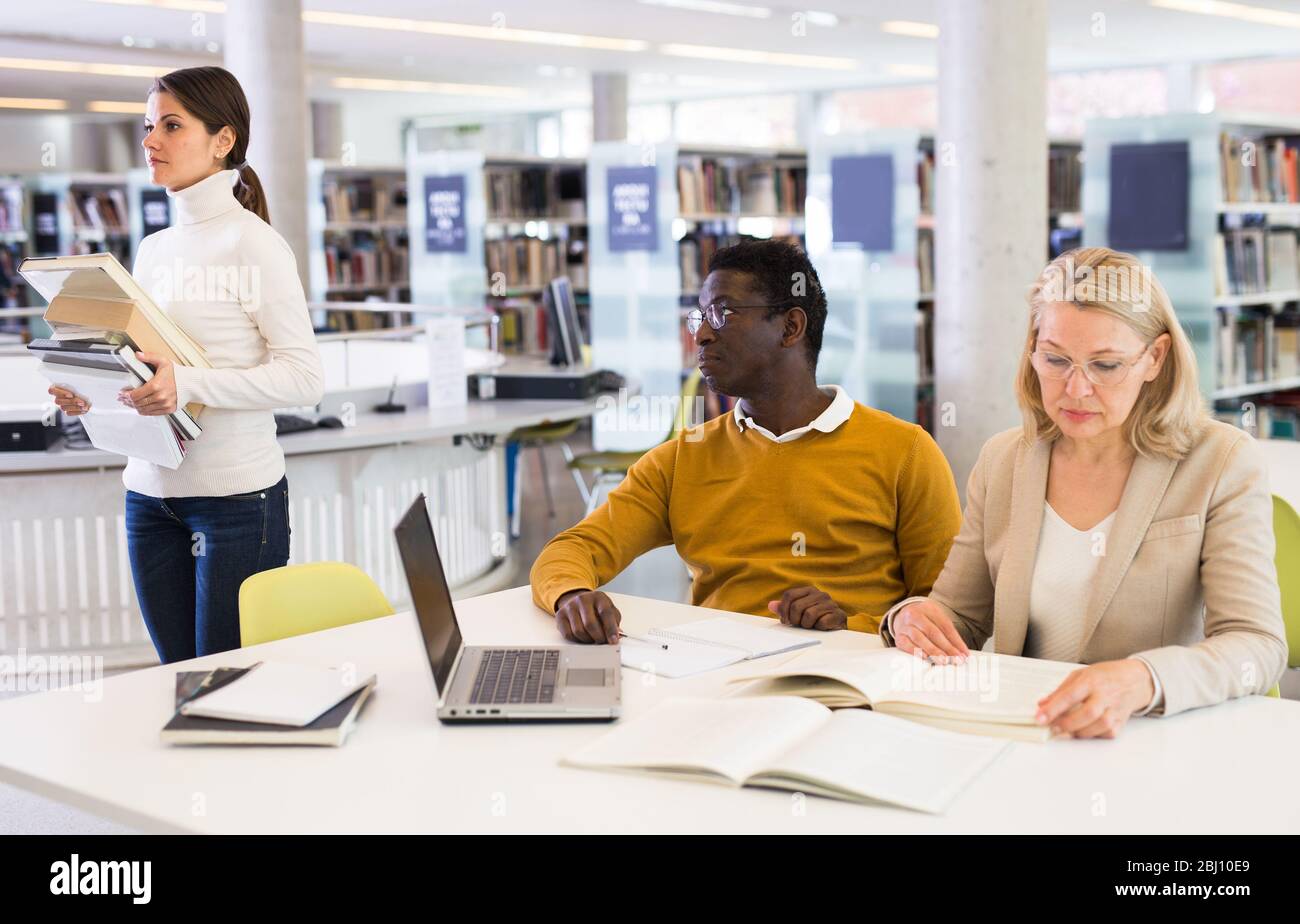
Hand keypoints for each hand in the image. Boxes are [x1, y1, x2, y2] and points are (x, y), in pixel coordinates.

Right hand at [48, 385, 89, 416]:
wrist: (89, 394)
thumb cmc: (82, 387)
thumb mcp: (78, 384)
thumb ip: (74, 387)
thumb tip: (77, 394)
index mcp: (57, 388)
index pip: (51, 390)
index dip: (60, 393)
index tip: (71, 395)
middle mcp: (57, 397)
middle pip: (58, 401)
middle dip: (71, 402)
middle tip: (82, 402)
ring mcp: (61, 404)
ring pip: (63, 408)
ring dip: (75, 407)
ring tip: (85, 406)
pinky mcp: (66, 410)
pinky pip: (69, 413)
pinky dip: (77, 412)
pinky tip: (84, 410)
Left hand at [119, 352, 176, 416]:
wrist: (190, 384)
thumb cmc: (177, 374)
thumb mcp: (163, 361)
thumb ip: (149, 357)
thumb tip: (137, 355)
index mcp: (156, 385)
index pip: (135, 394)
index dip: (126, 395)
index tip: (122, 394)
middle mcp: (160, 397)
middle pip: (137, 403)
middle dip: (128, 401)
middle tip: (123, 399)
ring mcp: (164, 404)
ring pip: (143, 409)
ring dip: (135, 407)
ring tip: (130, 403)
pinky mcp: (168, 409)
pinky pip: (152, 413)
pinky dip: (144, 411)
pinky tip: (140, 408)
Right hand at [554, 589, 621, 644]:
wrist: (578, 600)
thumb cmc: (596, 608)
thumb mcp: (609, 610)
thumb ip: (614, 622)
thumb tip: (616, 636)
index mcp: (598, 597)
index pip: (606, 613)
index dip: (611, 629)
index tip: (613, 640)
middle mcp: (583, 599)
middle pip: (590, 624)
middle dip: (598, 637)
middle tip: (602, 642)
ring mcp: (570, 606)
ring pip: (579, 631)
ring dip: (588, 640)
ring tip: (593, 638)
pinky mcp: (560, 615)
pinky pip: (568, 634)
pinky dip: (577, 640)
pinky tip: (582, 637)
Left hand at [768, 586, 846, 630]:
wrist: (835, 629)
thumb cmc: (814, 620)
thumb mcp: (797, 613)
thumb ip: (784, 608)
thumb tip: (771, 605)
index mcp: (809, 590)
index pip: (789, 595)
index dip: (783, 610)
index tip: (786, 621)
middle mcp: (821, 594)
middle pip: (796, 606)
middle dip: (795, 620)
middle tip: (799, 625)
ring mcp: (831, 604)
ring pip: (809, 615)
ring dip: (807, 625)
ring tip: (811, 626)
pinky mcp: (839, 615)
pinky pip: (822, 622)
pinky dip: (819, 628)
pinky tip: (822, 627)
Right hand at [892, 598, 968, 662]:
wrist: (903, 615)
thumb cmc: (925, 620)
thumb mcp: (937, 620)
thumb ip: (948, 634)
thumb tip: (962, 652)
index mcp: (929, 608)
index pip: (945, 625)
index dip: (956, 640)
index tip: (964, 653)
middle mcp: (915, 614)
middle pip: (933, 632)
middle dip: (946, 647)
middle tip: (956, 659)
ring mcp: (905, 625)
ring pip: (919, 638)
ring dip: (933, 651)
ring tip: (943, 661)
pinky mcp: (898, 636)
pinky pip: (906, 644)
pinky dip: (915, 651)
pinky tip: (925, 657)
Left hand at [1035, 659, 1155, 738]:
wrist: (1135, 680)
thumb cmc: (1105, 675)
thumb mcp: (1080, 674)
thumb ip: (1060, 690)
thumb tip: (1042, 705)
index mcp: (1091, 680)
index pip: (1070, 695)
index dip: (1053, 708)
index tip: (1040, 717)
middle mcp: (1105, 695)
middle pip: (1087, 713)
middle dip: (1066, 723)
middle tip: (1052, 727)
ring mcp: (1115, 709)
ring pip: (1099, 725)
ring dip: (1079, 731)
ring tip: (1066, 729)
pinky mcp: (1122, 721)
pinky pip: (1108, 733)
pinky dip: (1094, 735)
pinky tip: (1085, 730)